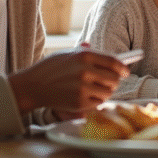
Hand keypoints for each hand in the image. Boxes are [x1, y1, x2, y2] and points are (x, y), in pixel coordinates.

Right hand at [8, 50, 128, 115]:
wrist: (32, 86)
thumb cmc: (51, 68)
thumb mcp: (68, 54)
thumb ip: (89, 54)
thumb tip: (114, 59)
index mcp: (83, 56)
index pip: (112, 62)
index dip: (122, 68)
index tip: (126, 72)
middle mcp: (84, 71)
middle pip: (114, 79)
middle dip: (114, 81)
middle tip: (107, 82)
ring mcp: (82, 88)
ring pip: (108, 92)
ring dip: (105, 92)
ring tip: (94, 89)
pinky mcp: (79, 102)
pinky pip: (98, 103)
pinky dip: (95, 101)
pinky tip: (85, 96)